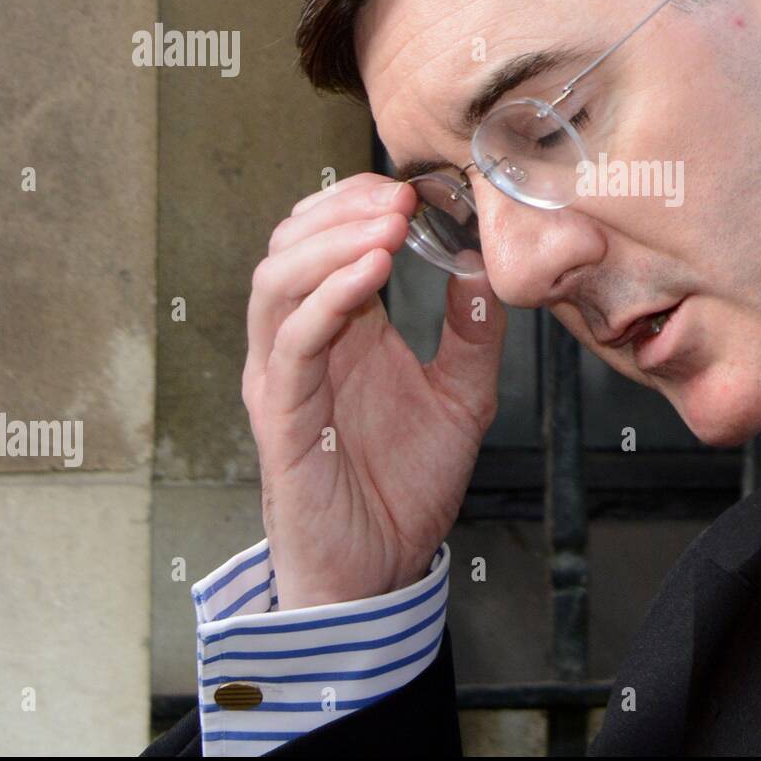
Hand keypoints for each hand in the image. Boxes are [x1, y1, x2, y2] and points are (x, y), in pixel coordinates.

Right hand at [241, 172, 504, 608]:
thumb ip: (473, 334)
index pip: (326, 242)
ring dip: (330, 243)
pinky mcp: (282, 418)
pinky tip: (369, 273)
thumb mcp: (463, 397)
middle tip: (399, 198)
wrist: (382, 571)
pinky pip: (291, 344)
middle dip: (341, 211)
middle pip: (290, 247)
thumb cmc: (405, 486)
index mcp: (341, 332)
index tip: (413, 188)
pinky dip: (326, 298)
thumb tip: (484, 268)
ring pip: (276, 284)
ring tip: (386, 226)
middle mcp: (301, 345)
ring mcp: (285, 379)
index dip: (357, 205)